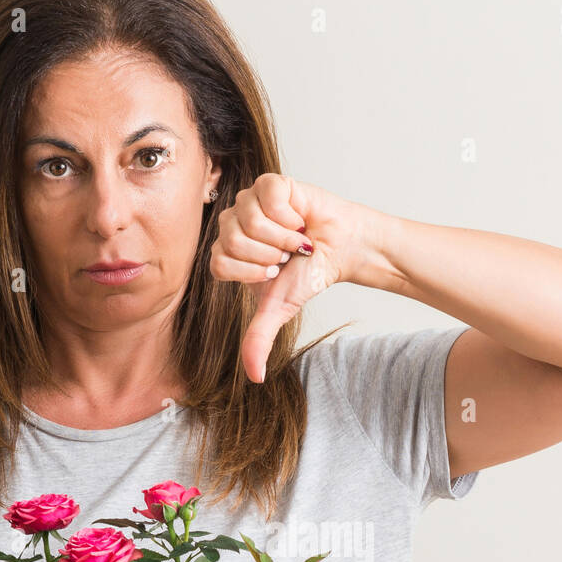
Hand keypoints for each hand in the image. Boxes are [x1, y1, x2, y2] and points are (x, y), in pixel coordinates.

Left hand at [209, 174, 378, 382]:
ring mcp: (249, 200)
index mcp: (228, 252)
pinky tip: (299, 220)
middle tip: (286, 256)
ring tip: (296, 239)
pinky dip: (289, 216)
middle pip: (232, 240)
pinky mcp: (270, 183)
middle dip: (268, 255)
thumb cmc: (309, 274)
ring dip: (282, 237)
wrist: (342, 250)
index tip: (274, 272)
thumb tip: (255, 378)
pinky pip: (268, 199)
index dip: (250, 272)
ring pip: (249, 220)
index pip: (218, 263)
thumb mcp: (280, 309)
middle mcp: (233, 224)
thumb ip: (259, 338)